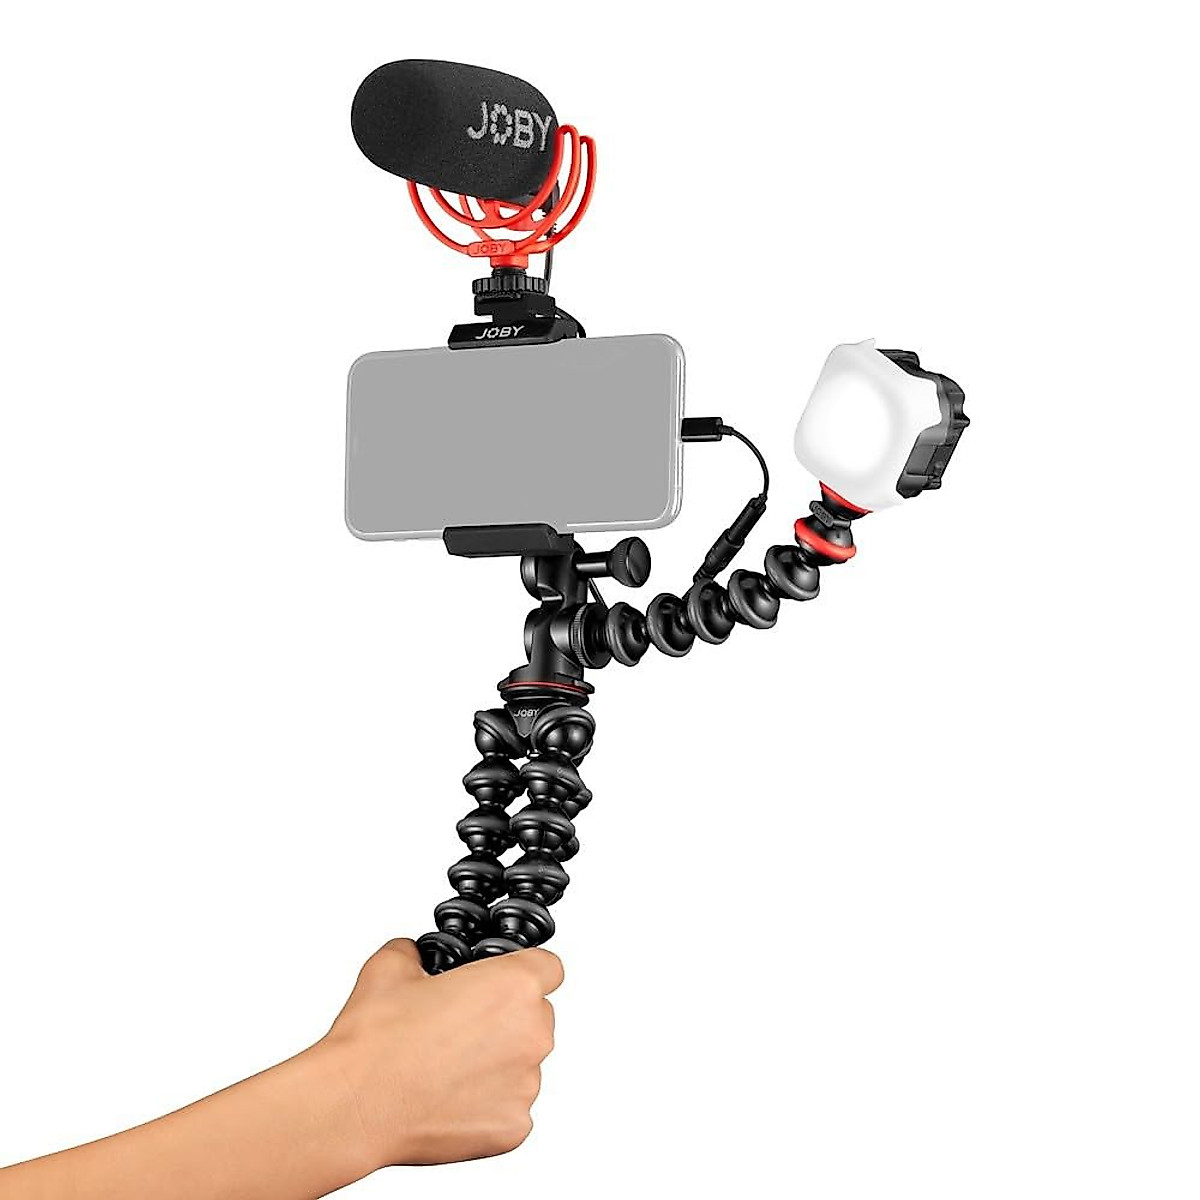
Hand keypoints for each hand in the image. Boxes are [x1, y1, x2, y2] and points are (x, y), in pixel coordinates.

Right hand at [318, 939, 562, 1167]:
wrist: (355, 1104)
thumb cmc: (376, 1039)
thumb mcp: (391, 965)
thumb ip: (416, 951)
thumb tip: (414, 955)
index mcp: (514, 986)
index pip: (549, 968)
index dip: (523, 972)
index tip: (504, 982)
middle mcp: (532, 1033)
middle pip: (536, 1017)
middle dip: (505, 1020)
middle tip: (461, 1028)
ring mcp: (526, 1085)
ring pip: (523, 1065)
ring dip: (496, 1064)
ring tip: (447, 1067)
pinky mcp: (514, 1127)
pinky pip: (510, 1108)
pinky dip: (486, 1104)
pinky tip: (448, 1098)